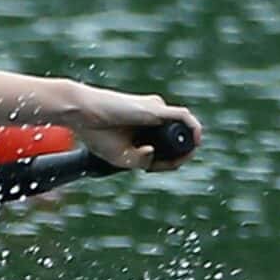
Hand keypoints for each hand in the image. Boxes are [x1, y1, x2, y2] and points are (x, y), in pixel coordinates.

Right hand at [69, 84, 202, 170]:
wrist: (83, 113)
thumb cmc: (97, 133)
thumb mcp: (121, 157)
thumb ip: (141, 161)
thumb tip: (153, 154)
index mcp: (143, 129)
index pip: (165, 147)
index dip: (168, 162)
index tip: (156, 170)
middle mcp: (152, 118)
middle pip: (175, 137)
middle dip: (178, 154)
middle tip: (171, 165)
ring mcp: (155, 112)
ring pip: (181, 127)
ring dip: (187, 144)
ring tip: (185, 156)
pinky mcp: (156, 108)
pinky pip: (184, 117)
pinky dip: (193, 129)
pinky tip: (196, 142)